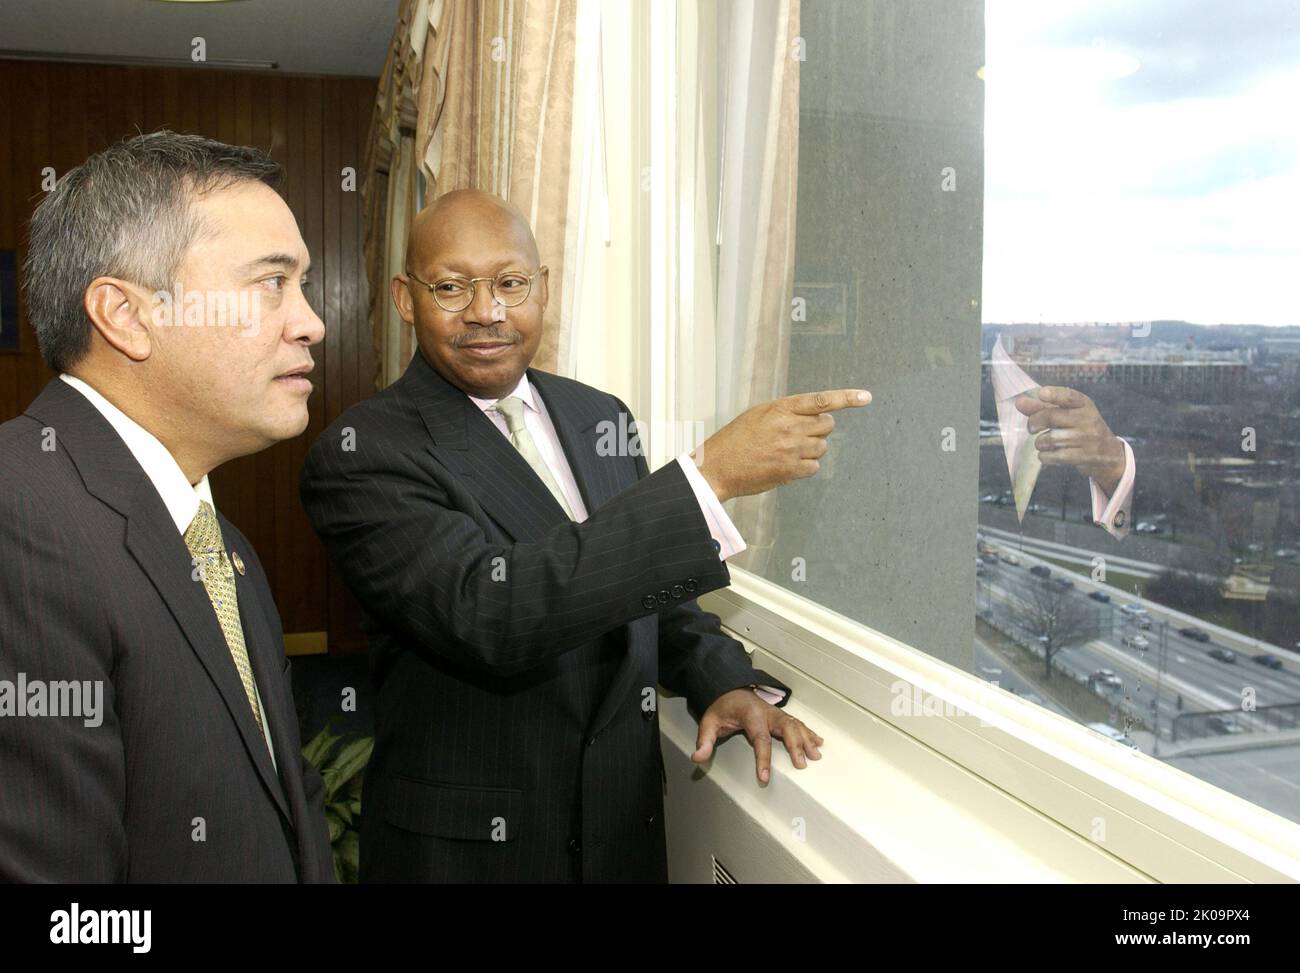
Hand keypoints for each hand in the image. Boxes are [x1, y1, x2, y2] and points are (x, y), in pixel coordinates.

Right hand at [690, 389, 871, 501]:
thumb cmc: (736, 439)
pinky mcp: (790, 470)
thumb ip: (786, 412)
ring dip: (811, 449)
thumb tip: (814, 416)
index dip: (846, 398)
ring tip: (787, 450)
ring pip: (821, 447)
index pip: (821, 400)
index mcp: (781, 408)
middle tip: (802, 433)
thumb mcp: (758, 415)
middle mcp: (789, 427)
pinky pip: (813, 467)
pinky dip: (805, 467)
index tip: (866, 397)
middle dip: (820, 429)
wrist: (718, 466)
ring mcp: (791, 450)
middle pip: (827, 425)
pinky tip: (786, 464)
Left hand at [691, 688, 823, 783]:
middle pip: (785, 728)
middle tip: (801, 764)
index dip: (763, 759)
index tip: (764, 778)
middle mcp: (767, 712)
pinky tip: (818, 742)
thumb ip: (704, 740)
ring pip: (795, 724)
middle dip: (795, 745)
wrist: (729, 688)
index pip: (760, 739)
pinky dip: (809, 732)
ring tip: (816, 755)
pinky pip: (797, 723)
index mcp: (750, 715)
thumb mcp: (709, 722)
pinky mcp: (780, 715)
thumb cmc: (721, 707)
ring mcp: (776, 713)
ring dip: (806, 739)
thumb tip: (698, 758)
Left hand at [1015, 386, 1126, 495]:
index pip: (1070, 397)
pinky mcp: (1084, 456)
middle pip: (1052, 417)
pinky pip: (1054, 456)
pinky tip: (1047, 454)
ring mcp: (1088, 439)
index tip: (1042, 393)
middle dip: (1034, 422)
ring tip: (1043, 443)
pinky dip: (1044, 456)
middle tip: (1031, 428)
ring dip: (1040, 443)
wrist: (1107, 454)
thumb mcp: (1067, 414)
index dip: (1055, 395)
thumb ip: (1041, 408)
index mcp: (1084, 404)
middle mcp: (1088, 419)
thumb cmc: (1080, 429)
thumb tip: (1019, 402)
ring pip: (1050, 439)